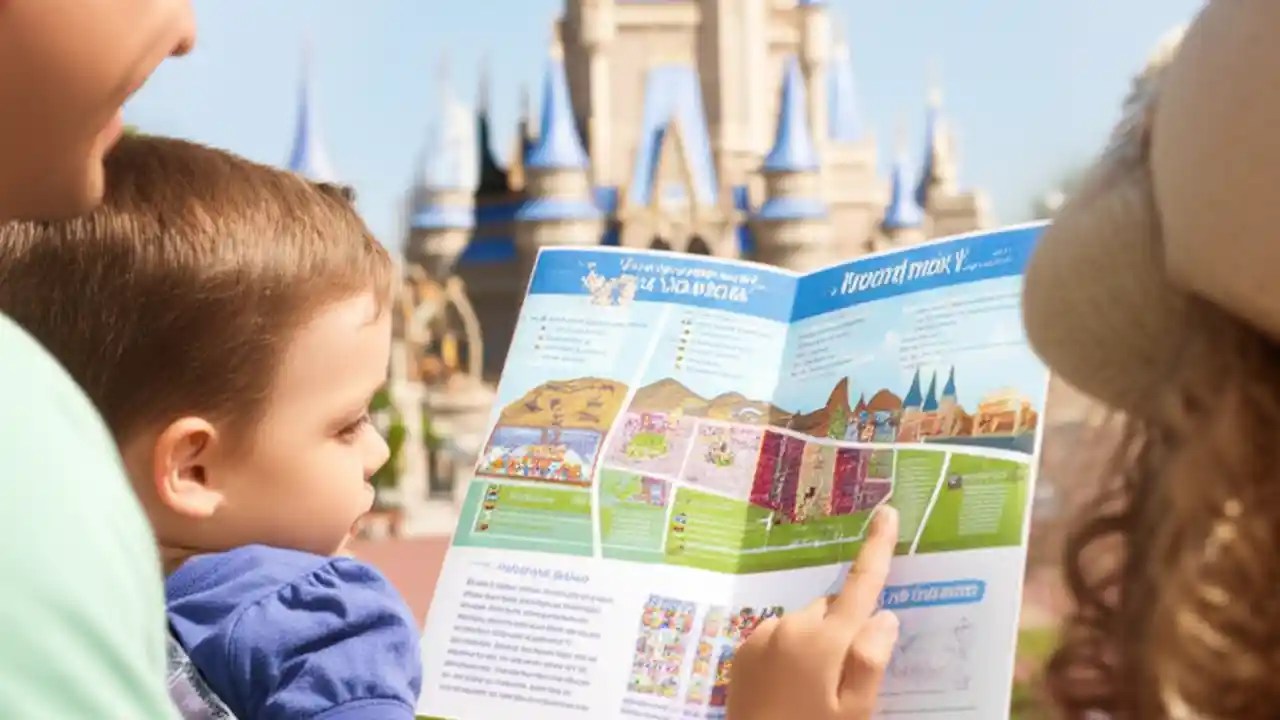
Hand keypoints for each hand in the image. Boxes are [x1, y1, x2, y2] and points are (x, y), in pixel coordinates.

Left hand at [727, 506, 900, 719]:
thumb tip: (884, 616)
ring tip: (816, 690)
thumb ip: (871, 661)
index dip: (877, 547)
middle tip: (847, 677)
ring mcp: (763, 635)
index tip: (888, 511)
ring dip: (817, 641)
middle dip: (845, 628)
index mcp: (825, 639)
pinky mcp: (743, 649)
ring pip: (805, 622)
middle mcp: (791, 625)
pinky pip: (779, 635)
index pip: (860, 585)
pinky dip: (791, 650)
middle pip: (833, 608)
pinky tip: (791, 687)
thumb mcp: (855, 712)